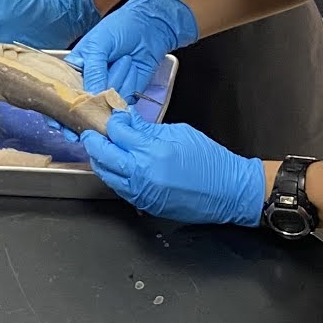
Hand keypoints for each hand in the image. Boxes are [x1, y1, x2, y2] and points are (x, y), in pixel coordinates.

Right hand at [68, 0, 198, 101]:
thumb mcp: (98, 44)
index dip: (78, 93)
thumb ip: (93, 71)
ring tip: (125, 58)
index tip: (89, 84)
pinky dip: (132, 84)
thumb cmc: (120, 27)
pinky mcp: (126, 94)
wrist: (150, 26)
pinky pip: (125, 100)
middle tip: (113, 59)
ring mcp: (109, 89)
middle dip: (105, 80)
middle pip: (91, 98)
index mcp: (76, 68)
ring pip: (109, 100)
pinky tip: (133, 68)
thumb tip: (93, 96)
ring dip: (121, 78)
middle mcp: (91, 81)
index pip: (70, 90)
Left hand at [81, 112, 265, 226]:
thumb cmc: (210, 161)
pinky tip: (116, 167)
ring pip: (107, 175)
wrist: (228, 190)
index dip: (113, 122)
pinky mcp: (145, 204)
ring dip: (101, 161)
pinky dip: (114, 176)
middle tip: (93, 133)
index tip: (115, 118)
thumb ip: (149, 129)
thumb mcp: (180, 133)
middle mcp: (143, 173)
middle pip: (104, 155)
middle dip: (95, 142)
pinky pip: (120, 189)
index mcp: (153, 150)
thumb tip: (128, 123)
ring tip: (102, 149)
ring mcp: (142, 192)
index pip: (118, 133)